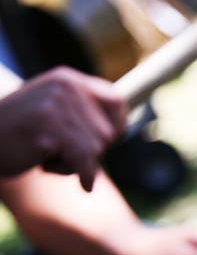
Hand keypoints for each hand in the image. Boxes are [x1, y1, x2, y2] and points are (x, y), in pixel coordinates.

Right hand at [0, 67, 126, 190]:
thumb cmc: (18, 136)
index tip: (103, 143)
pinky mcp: (48, 127)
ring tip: (45, 155)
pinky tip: (58, 175)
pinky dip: (79, 174)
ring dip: (74, 163)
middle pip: (108, 133)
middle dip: (88, 151)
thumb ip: (82, 116)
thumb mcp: (52, 115)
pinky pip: (84, 160)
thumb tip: (120, 128)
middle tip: (56, 150)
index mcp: (68, 80)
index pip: (117, 102)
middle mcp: (65, 86)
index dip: (116, 127)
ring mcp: (55, 105)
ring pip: (95, 149)